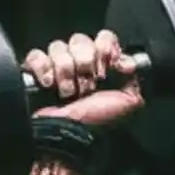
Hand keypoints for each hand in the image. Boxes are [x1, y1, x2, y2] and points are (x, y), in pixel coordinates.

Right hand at [23, 30, 143, 126]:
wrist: (69, 136)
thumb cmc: (98, 123)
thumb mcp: (130, 102)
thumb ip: (137, 79)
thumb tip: (129, 61)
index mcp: (104, 68)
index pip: (104, 37)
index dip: (105, 47)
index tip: (108, 65)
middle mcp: (82, 65)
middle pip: (81, 39)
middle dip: (86, 63)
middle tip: (89, 85)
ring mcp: (58, 67)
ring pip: (59, 47)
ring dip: (66, 72)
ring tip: (70, 92)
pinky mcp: (36, 72)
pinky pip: (37, 55)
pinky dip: (44, 70)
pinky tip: (50, 85)